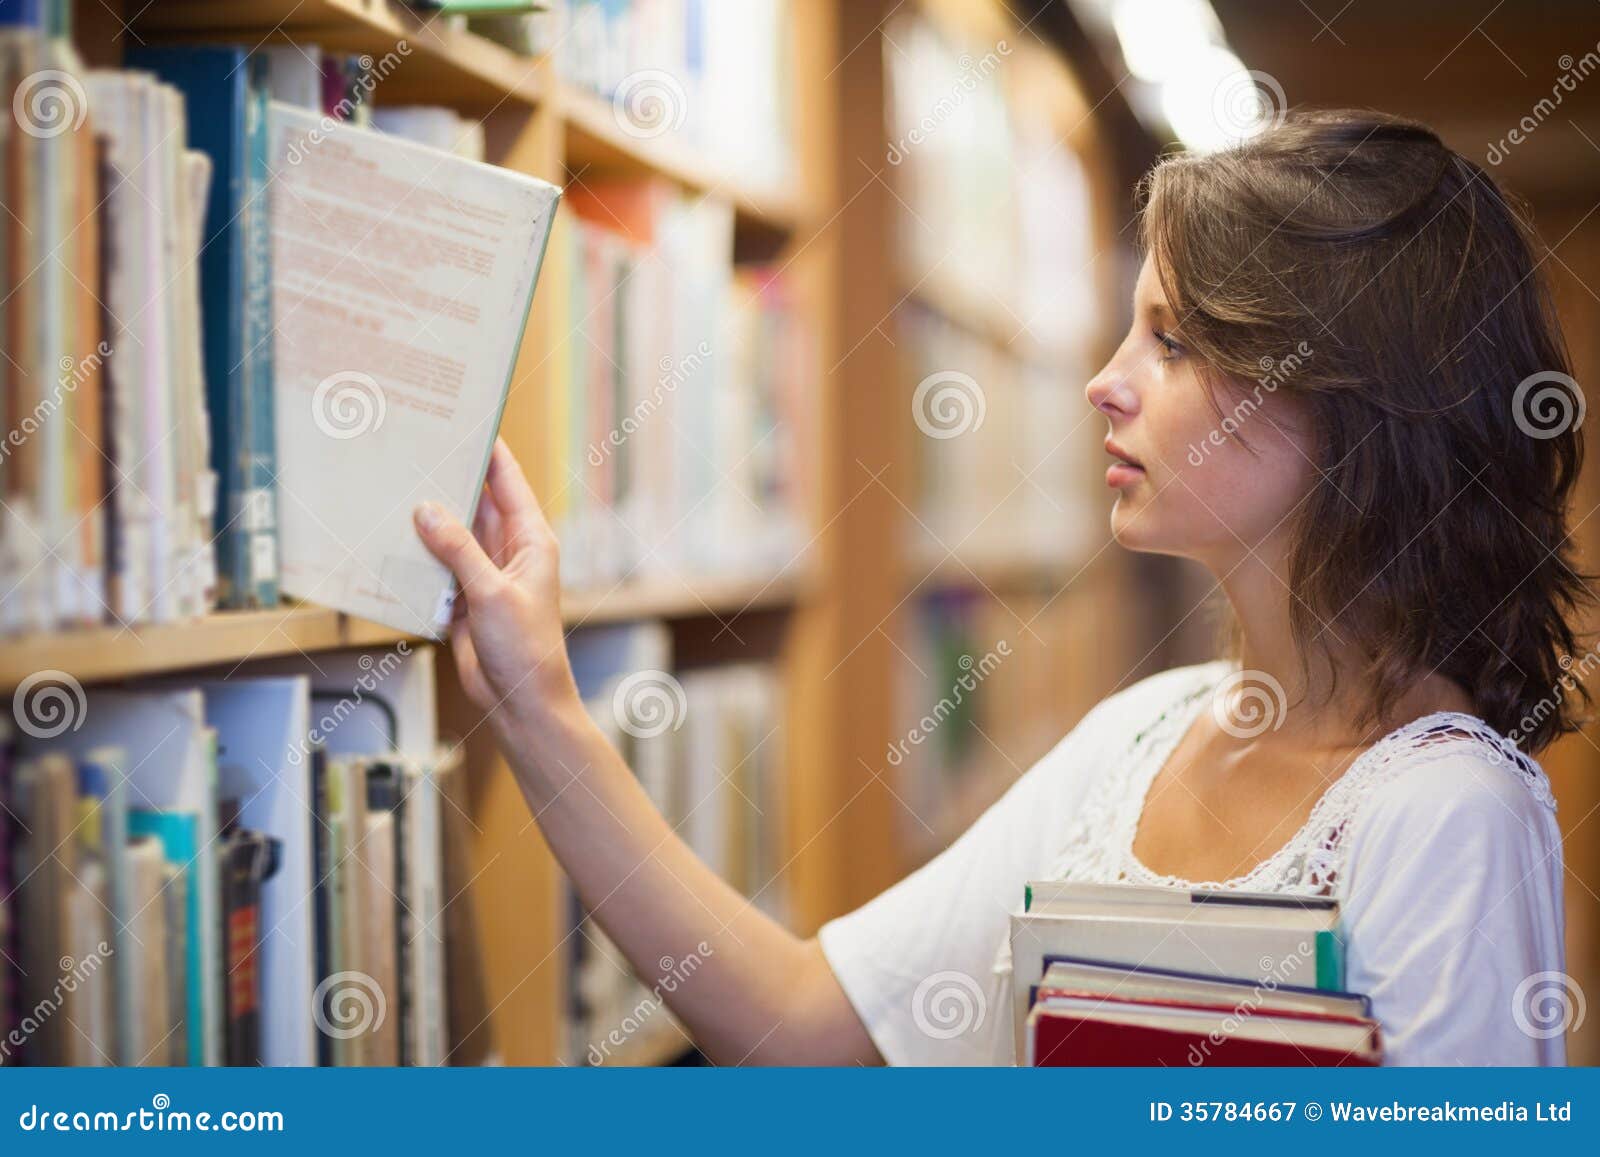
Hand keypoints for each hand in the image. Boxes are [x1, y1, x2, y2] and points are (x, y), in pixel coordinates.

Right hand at [413, 439, 579, 731]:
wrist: (521, 701)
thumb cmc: (525, 647)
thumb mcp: (491, 593)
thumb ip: (459, 550)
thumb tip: (426, 509)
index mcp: (531, 539)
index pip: (506, 480)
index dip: (486, 449)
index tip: (461, 418)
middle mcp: (509, 549)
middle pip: (475, 502)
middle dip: (447, 478)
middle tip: (411, 449)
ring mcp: (485, 572)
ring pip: (451, 534)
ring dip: (427, 518)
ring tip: (390, 486)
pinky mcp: (463, 596)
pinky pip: (436, 565)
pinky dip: (416, 555)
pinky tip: (388, 537)